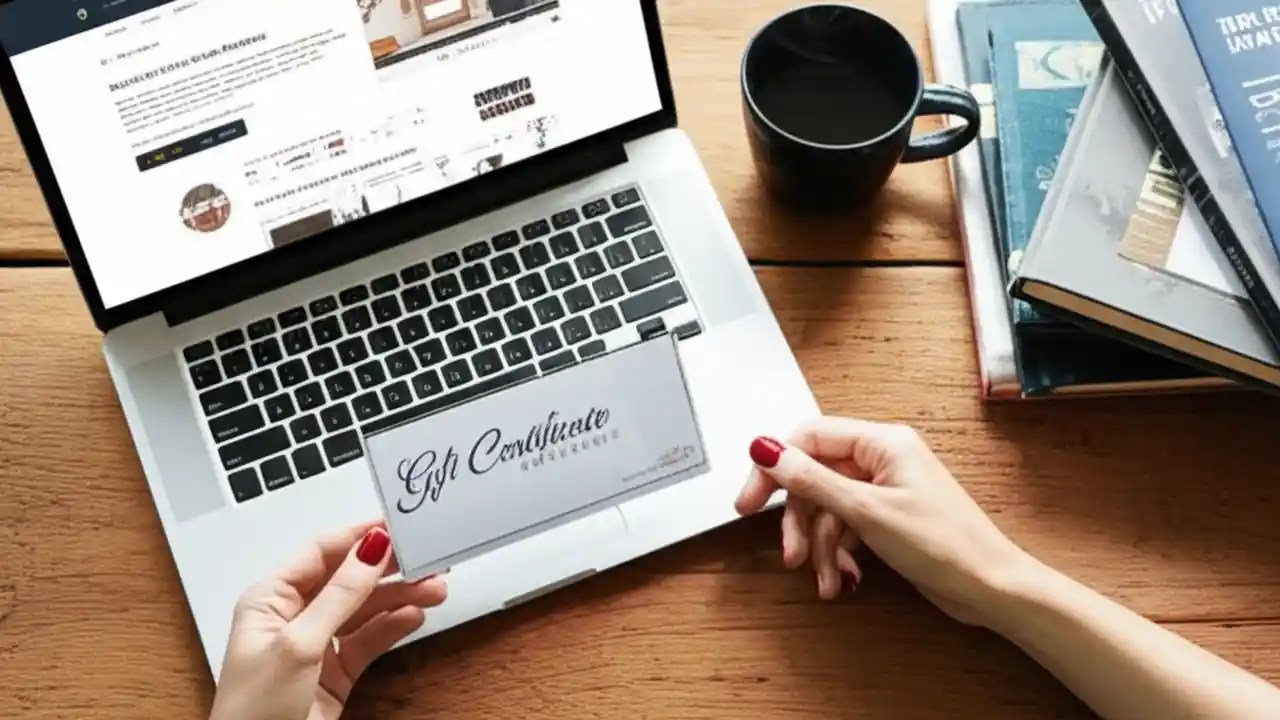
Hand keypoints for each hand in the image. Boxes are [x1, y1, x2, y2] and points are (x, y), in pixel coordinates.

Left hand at [209, 521, 447, 719]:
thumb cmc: (254, 713)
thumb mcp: (299, 645)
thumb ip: (339, 596)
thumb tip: (369, 549)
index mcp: (269, 599)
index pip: (320, 552)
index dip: (358, 535)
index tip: (396, 524)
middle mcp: (292, 616)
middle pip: (348, 578)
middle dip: (388, 568)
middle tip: (426, 557)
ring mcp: (316, 643)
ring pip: (365, 608)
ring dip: (399, 597)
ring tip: (435, 588)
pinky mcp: (336, 670)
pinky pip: (369, 638)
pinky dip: (393, 626)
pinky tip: (415, 614)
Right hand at [735, 416, 1036, 627]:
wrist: (991, 587)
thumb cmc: (946, 546)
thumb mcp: (867, 512)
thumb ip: (811, 480)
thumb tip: (767, 448)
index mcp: (881, 442)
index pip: (809, 438)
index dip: (774, 467)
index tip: (750, 500)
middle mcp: (882, 459)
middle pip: (815, 477)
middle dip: (799, 520)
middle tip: (787, 553)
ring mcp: (886, 488)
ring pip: (828, 508)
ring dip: (818, 546)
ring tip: (821, 578)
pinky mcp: (888, 516)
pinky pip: (846, 526)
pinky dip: (837, 554)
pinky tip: (841, 579)